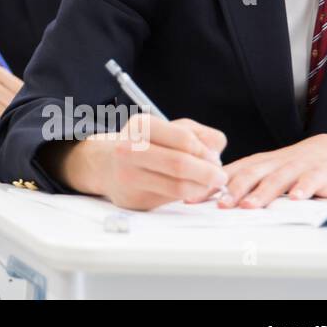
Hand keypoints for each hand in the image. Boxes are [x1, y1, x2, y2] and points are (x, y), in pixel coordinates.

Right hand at [51, 116, 227, 209]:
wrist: (106, 165)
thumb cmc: (142, 144)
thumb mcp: (167, 129)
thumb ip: (197, 133)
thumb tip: (216, 150)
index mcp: (139, 126)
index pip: (183, 138)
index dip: (205, 151)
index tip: (214, 158)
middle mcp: (128, 149)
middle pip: (179, 164)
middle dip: (208, 173)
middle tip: (220, 177)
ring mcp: (128, 176)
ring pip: (177, 187)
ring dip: (201, 188)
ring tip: (208, 184)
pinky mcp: (133, 199)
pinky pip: (170, 201)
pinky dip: (187, 197)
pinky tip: (190, 190)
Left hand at [218, 133, 326, 207]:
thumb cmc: (291, 166)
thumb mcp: (265, 171)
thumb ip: (242, 182)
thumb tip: (210, 198)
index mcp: (257, 163)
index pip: (231, 173)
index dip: (213, 184)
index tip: (195, 197)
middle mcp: (274, 164)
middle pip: (251, 175)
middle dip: (234, 189)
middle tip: (221, 204)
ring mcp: (297, 168)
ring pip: (277, 180)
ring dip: (263, 193)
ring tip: (249, 206)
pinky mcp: (319, 174)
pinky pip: (310, 181)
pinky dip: (303, 189)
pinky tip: (296, 198)